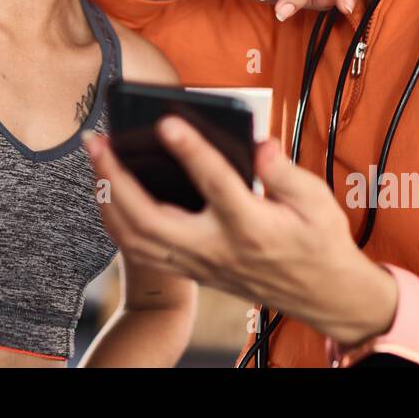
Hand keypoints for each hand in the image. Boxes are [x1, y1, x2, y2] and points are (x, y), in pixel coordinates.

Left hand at [81, 116, 396, 347]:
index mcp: (252, 225)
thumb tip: (258, 142)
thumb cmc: (319, 242)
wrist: (323, 296)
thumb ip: (283, 171)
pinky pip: (141, 250)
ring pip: (137, 239)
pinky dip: (116, 222)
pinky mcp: (192, 270)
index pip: (215, 183)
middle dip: (116, 178)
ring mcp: (199, 263)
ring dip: (108, 198)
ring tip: (95, 161)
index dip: (190, 150)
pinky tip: (108, 193)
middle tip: (96, 141)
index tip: (167, 121)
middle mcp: (218, 248)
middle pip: (151, 218)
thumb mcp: (316, 200)